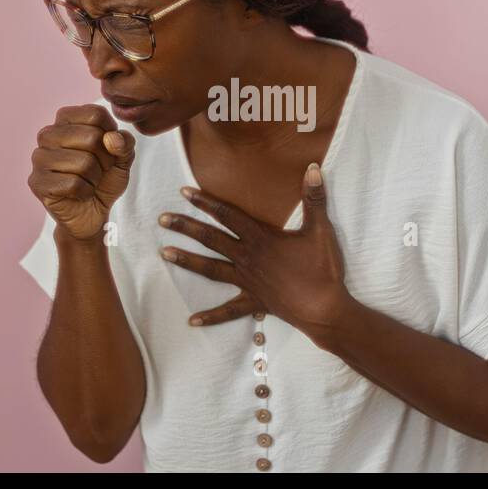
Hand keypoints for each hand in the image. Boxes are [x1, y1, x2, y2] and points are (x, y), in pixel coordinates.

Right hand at [28, 104, 135, 240]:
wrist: (92, 213)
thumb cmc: (104, 179)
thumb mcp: (123, 158)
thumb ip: (125, 142)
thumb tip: (112, 139)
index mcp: (66, 119)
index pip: (95, 114)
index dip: (111, 135)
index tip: (107, 149)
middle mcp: (48, 134)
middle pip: (91, 137)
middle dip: (105, 160)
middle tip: (98, 170)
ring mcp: (39, 157)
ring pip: (83, 162)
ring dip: (95, 178)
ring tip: (87, 181)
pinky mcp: (36, 182)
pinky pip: (73, 184)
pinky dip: (85, 192)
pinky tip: (78, 193)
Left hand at [158, 162, 352, 338]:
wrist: (325, 309)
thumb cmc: (322, 269)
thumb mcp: (320, 230)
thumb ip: (314, 198)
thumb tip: (313, 168)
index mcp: (261, 239)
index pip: (228, 216)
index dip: (206, 202)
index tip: (184, 193)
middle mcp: (248, 259)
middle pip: (211, 240)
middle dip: (186, 227)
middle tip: (162, 219)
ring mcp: (248, 282)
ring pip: (211, 270)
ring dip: (187, 261)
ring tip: (164, 254)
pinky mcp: (254, 302)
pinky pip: (228, 310)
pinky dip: (210, 316)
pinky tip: (192, 321)